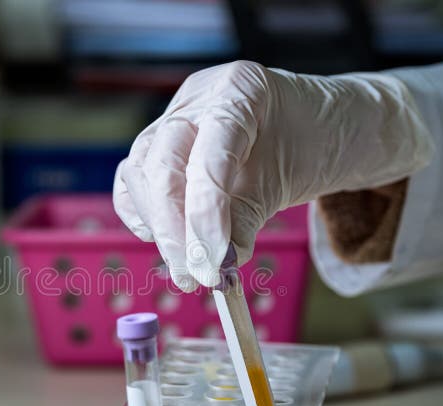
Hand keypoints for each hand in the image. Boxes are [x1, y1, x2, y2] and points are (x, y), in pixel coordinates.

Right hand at [113, 60, 432, 289]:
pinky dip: (144, 216)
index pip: (208, 155)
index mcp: (238, 90)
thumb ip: (249, 219)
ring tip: (188, 272)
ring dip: (160, 231)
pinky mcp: (155, 144)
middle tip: (196, 278)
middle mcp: (196, 99)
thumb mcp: (288, 180)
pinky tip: (170, 244)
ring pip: (140, 174)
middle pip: (162, 165)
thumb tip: (218, 267)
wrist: (310, 127)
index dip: (206, 215)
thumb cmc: (306, 145)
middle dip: (175, 231)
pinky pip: (132, 181)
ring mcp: (170, 117)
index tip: (215, 265)